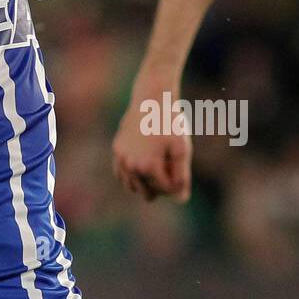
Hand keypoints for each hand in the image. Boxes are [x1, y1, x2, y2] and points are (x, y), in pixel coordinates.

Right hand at [112, 81, 191, 201]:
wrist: (152, 98)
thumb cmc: (171, 122)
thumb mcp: (182, 149)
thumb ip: (182, 177)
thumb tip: (181, 200)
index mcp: (147, 166)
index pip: (166, 190)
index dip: (177, 182)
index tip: (181, 165)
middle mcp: (130, 165)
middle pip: (148, 193)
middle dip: (161, 185)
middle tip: (170, 166)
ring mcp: (120, 158)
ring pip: (132, 187)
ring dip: (145, 183)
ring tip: (158, 165)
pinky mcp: (116, 150)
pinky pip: (122, 174)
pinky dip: (132, 175)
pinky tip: (143, 164)